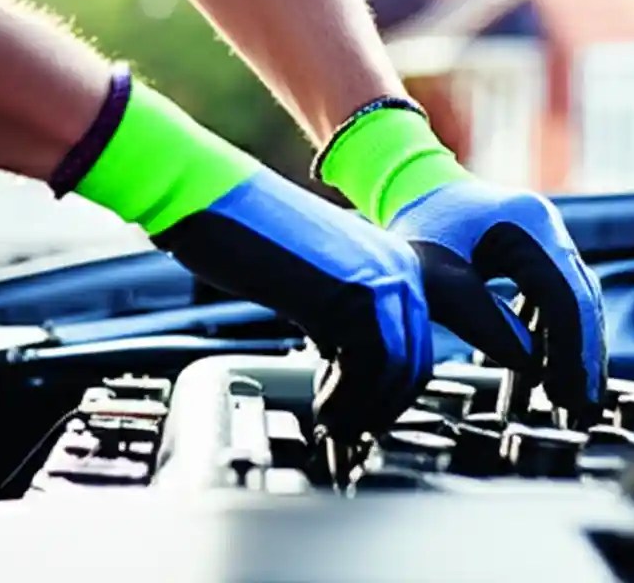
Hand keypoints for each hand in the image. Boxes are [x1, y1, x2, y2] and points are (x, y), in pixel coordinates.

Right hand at [152, 169, 432, 442]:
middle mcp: (398, 266)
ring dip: (363, 409)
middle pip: (415, 361)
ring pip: (397, 370)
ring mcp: (382, 279)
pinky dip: (346, 399)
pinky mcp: (353, 294)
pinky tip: (321, 407)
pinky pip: (368, 366)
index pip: (418, 342)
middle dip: (382, 408)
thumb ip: (343, 318)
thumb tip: (351, 374)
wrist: (215, 201)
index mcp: (393, 261)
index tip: (371, 418)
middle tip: (350, 432)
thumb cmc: (249, 239)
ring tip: (332, 424)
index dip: (398, 390)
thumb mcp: (315, 281)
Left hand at [390, 181, 605, 414]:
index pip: (563, 294)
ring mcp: (548, 235)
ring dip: (576, 348)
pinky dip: (559, 333)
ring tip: (573, 398)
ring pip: (576, 299)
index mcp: (529, 224)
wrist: (411, 187)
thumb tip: (529, 364)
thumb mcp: (436, 276)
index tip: (569, 392)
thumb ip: (480, 317)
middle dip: (583, 355)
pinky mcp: (539, 250)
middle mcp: (548, 226)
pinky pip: (559, 296)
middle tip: (582, 407)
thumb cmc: (416, 228)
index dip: (570, 348)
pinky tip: (554, 369)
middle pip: (580, 298)